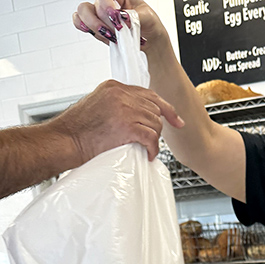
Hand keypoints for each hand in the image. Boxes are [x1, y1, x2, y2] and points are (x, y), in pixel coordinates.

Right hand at [52, 80, 183, 162]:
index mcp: (114, 87)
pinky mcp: (127, 127)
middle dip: (157, 127)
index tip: (176, 120)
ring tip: (146, 148)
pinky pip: (151, 138)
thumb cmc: (78, 130)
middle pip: (154, 109)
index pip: (148, 94)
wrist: (66, 140)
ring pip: (155, 123)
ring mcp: (124, 109)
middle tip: (152, 141)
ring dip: (154, 139)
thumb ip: (118, 105)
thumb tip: (138, 116)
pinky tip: (148, 155)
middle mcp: (120, 94)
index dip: (165, 108)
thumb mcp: (98, 106)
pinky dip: (153, 149)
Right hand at [73, 1, 164, 47]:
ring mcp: (99, 14)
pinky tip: (90, 30)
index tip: (115, 13)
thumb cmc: (149, 24)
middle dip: (104, 18)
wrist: (149, 41)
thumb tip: (122, 17)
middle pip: (95, 3)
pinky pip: (79, 21)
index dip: (106, 3)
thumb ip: (135, 17)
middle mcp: (107, 2)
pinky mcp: (95, 26)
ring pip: (83, 11)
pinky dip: (82, 26)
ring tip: (110, 35)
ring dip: (95, 25)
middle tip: (117, 28)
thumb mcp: (148, 18)